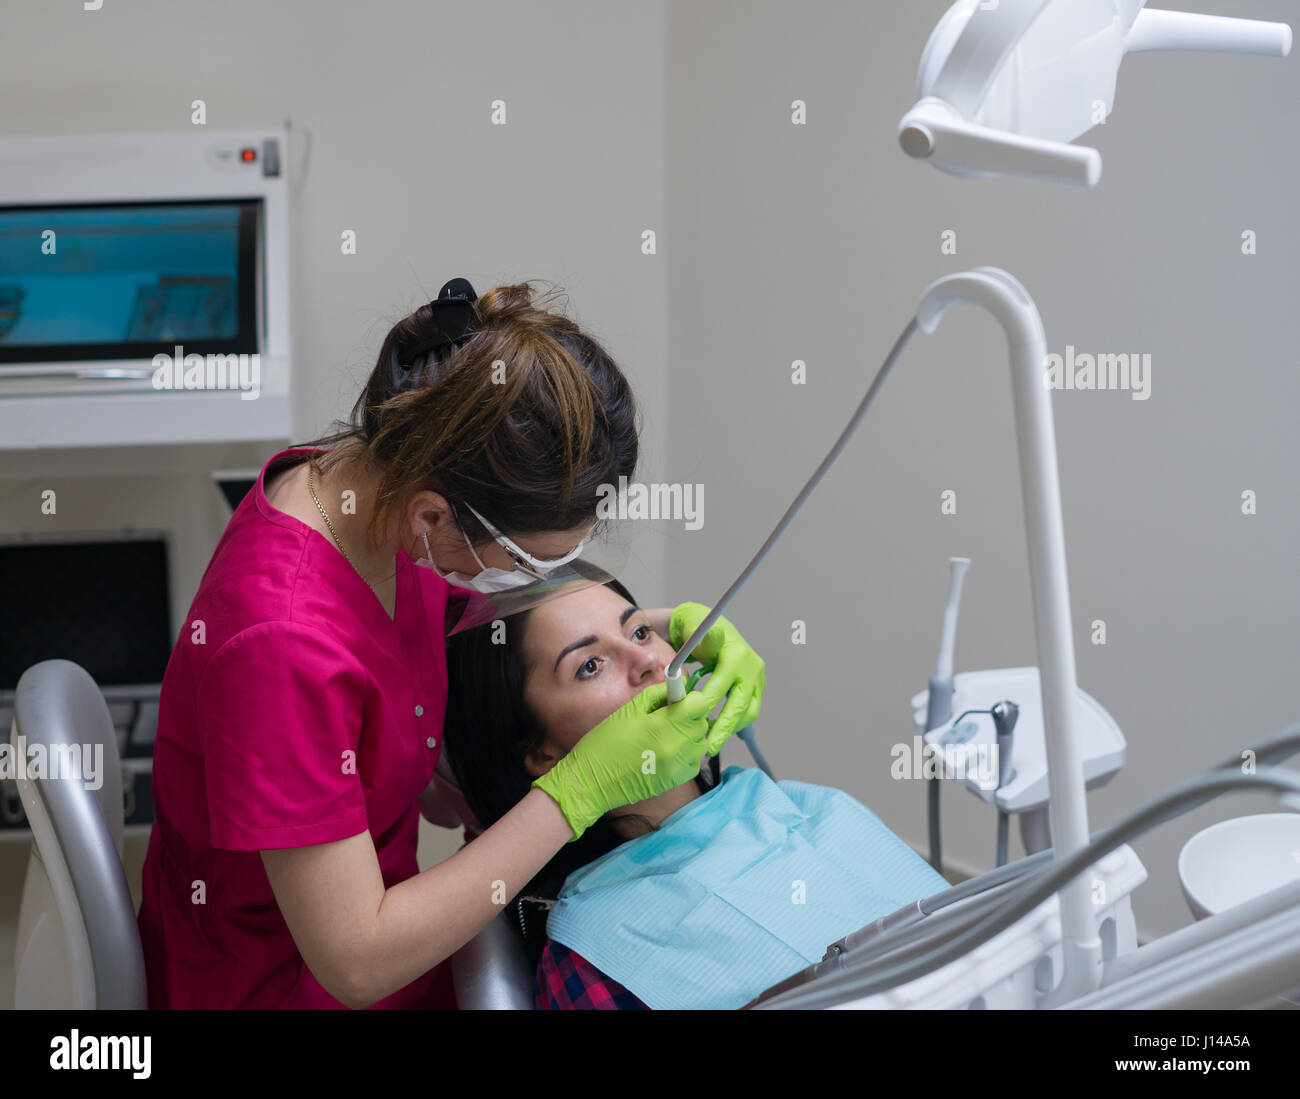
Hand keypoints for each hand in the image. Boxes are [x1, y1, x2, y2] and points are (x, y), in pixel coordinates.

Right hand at [532, 681, 713, 840]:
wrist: (592, 781)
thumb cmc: (604, 743)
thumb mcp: (628, 710)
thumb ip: (656, 695)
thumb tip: (677, 685)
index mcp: (662, 725)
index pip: (699, 705)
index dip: (691, 699)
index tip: (681, 700)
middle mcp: (674, 746)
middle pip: (701, 723)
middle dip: (690, 716)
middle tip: (671, 716)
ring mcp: (676, 767)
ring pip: (701, 743)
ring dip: (691, 736)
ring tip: (670, 734)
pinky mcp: (674, 781)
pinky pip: (695, 763)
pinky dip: (688, 755)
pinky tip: (671, 751)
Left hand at [669, 601, 765, 752]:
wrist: (707, 627)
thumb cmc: (696, 628)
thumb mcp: (694, 627)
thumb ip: (702, 637)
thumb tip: (715, 633)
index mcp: (736, 654)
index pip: (722, 685)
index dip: (706, 704)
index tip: (691, 720)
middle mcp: (751, 667)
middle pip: (741, 704)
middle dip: (723, 728)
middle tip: (708, 746)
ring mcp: (756, 679)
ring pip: (748, 713)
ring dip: (730, 730)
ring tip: (710, 743)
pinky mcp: (756, 689)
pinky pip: (748, 712)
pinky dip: (734, 724)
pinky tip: (717, 732)